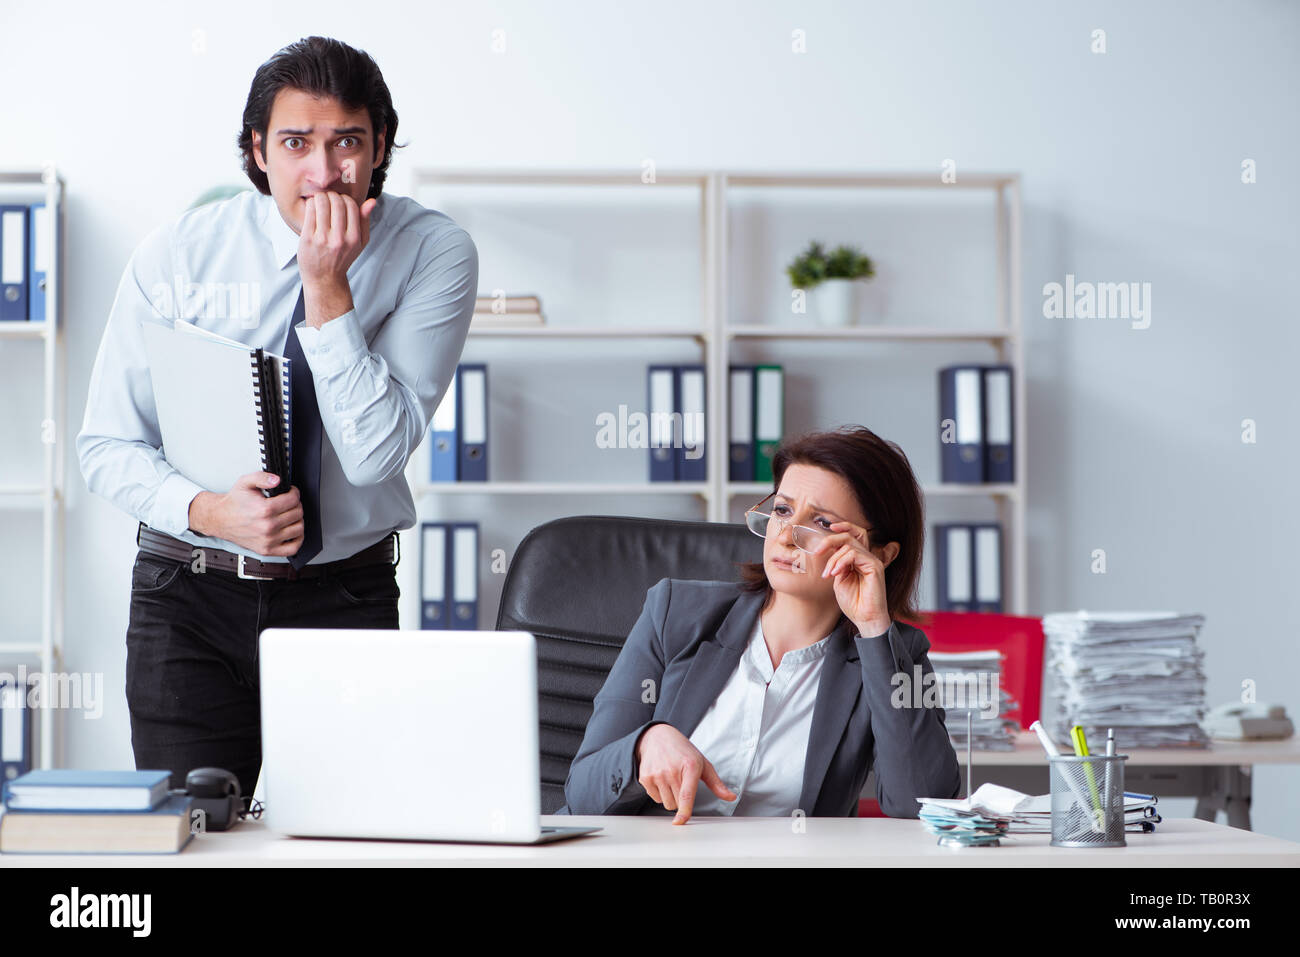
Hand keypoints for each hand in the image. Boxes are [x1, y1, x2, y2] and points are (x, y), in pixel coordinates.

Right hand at [188, 472, 304, 556]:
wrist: (219, 519)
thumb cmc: (233, 503)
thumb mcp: (245, 482)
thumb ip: (262, 477)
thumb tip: (277, 480)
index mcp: (264, 509)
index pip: (294, 500)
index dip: (294, 493)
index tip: (290, 492)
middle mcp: (267, 526)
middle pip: (297, 513)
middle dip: (296, 504)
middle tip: (288, 502)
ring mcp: (268, 540)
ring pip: (298, 528)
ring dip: (297, 520)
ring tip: (289, 514)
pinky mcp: (267, 550)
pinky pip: (293, 548)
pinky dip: (297, 539)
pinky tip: (291, 530)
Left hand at [298, 191, 375, 286]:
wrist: (324, 279)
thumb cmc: (342, 258)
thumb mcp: (360, 243)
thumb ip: (365, 221)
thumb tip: (371, 201)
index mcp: (354, 238)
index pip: (351, 205)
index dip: (345, 199)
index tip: (340, 202)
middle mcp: (339, 238)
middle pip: (336, 202)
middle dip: (332, 196)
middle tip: (329, 199)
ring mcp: (323, 238)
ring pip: (322, 203)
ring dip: (321, 197)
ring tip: (320, 201)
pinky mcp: (308, 238)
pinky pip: (310, 210)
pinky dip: (311, 204)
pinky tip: (313, 207)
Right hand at [635, 723, 735, 823]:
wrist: (657, 736)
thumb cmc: (682, 751)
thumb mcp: (702, 763)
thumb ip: (716, 783)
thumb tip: (731, 797)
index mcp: (690, 766)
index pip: (686, 794)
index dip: (684, 811)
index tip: (680, 821)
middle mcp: (672, 770)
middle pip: (677, 804)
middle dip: (681, 798)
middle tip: (681, 782)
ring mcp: (657, 774)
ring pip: (666, 803)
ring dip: (670, 797)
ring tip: (671, 780)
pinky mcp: (645, 777)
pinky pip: (655, 798)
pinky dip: (659, 793)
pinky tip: (661, 778)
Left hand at [811, 520, 891, 636]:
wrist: (864, 618)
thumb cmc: (853, 602)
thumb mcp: (839, 579)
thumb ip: (836, 564)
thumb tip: (829, 551)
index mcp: (858, 559)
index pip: (852, 535)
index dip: (842, 527)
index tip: (828, 526)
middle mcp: (866, 557)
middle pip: (849, 536)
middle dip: (829, 540)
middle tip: (817, 552)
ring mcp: (872, 561)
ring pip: (849, 545)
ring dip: (833, 558)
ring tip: (828, 574)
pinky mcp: (875, 566)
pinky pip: (854, 554)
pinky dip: (841, 561)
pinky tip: (836, 573)